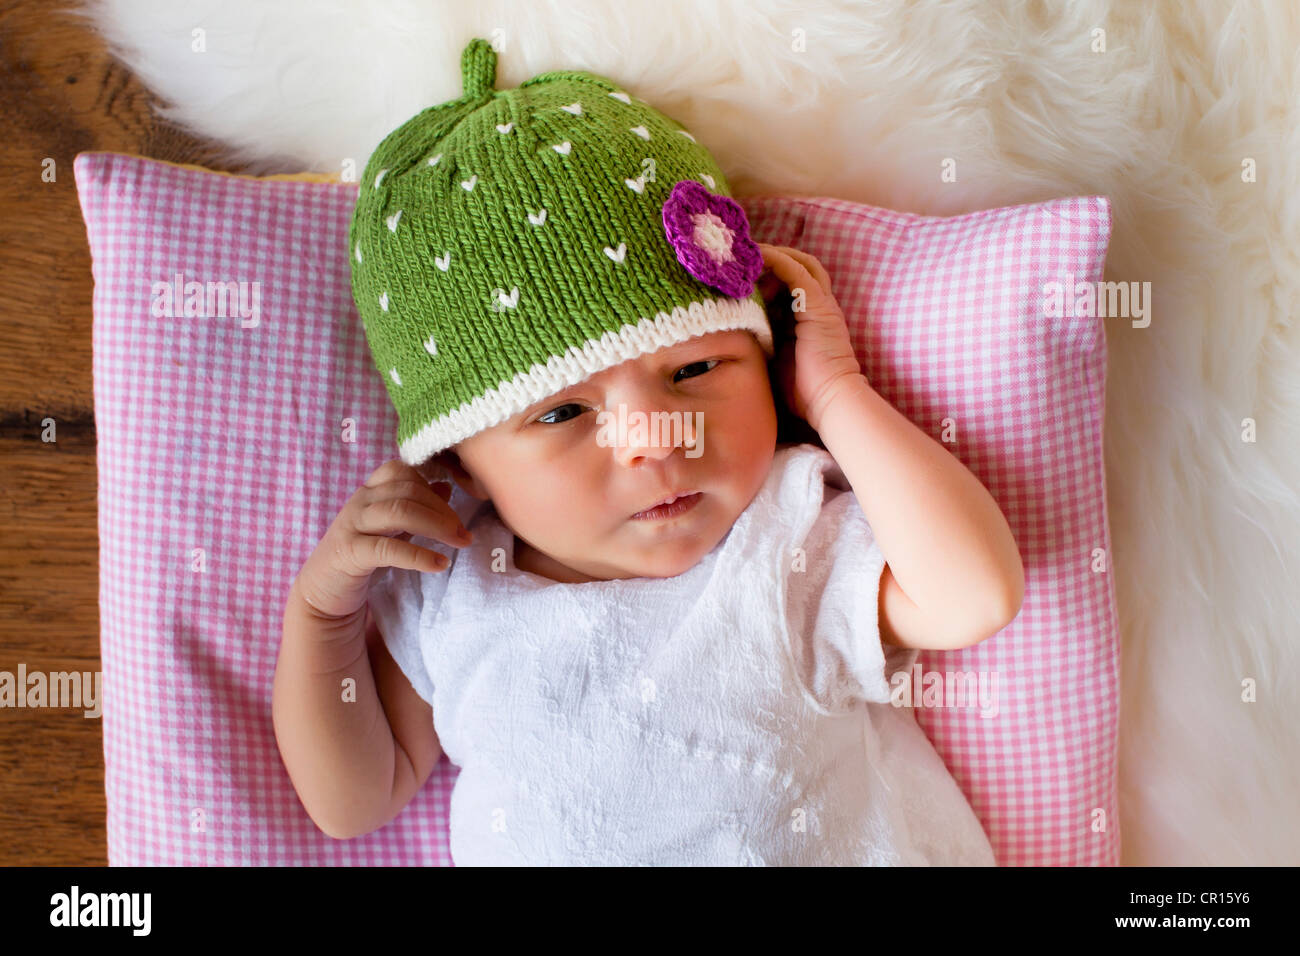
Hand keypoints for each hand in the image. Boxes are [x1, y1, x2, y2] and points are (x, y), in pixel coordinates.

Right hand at [294, 459, 471, 620]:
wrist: (323, 593)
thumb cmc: (360, 556)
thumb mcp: (390, 528)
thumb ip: (413, 507)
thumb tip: (445, 488)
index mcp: (369, 492)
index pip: (401, 471)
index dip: (431, 485)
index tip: (452, 510)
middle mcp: (359, 503)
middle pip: (407, 490)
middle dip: (443, 510)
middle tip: (464, 533)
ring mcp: (351, 526)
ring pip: (399, 511)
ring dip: (436, 526)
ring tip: (458, 543)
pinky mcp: (348, 553)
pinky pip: (388, 548)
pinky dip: (419, 555)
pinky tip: (439, 564)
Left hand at [757, 243, 866, 431]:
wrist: (830, 401)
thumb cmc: (803, 391)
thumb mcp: (775, 359)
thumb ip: (762, 342)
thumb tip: (734, 337)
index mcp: (810, 319)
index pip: (789, 286)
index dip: (766, 277)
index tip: (739, 277)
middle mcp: (818, 306)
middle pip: (797, 268)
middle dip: (769, 261)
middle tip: (740, 260)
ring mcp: (821, 303)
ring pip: (799, 263)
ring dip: (772, 255)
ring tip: (745, 253)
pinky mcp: (818, 305)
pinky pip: (796, 272)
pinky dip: (777, 260)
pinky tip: (757, 256)